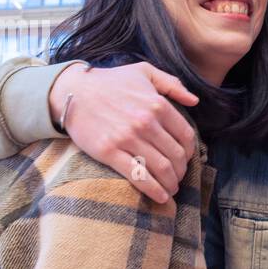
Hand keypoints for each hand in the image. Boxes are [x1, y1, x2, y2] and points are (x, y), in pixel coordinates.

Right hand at [48, 62, 200, 203]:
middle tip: (178, 177)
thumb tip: (194, 100)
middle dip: (181, 171)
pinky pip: (138, 176)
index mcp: (157, 105)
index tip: (185, 159)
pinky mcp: (109, 152)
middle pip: (175, 155)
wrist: (73, 92)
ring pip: (161, 168)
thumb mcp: (143, 72)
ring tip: (171, 189)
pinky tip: (161, 197)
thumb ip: (171, 84)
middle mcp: (146, 122)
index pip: (185, 136)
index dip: (189, 152)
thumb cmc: (110, 82)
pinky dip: (154, 190)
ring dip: (171, 183)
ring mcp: (128, 138)